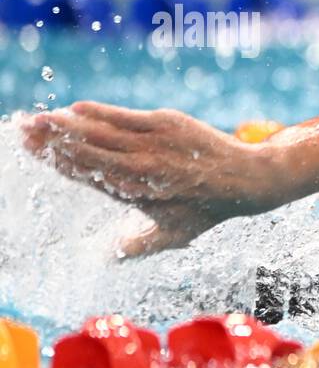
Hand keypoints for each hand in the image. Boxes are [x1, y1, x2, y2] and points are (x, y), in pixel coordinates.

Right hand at [19, 101, 278, 256]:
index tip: (31, 149)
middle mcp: (144, 170)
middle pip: (88, 152)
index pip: (88, 175)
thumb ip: (136, 246)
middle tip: (21, 128)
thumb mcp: (172, 235)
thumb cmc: (206, 209)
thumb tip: (105, 258)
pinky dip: (101, 113)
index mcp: (138, 194)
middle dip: (52, 140)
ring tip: (38, 118)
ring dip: (68, 125)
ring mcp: (156, 145)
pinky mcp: (169, 124)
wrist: (246, 180)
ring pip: (103, 133)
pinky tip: (75, 109)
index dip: (57, 162)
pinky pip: (127, 118)